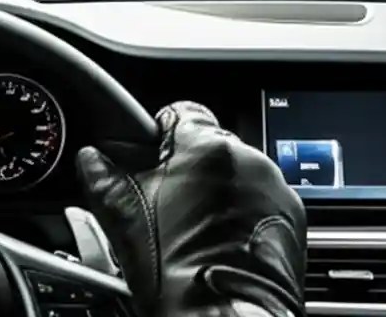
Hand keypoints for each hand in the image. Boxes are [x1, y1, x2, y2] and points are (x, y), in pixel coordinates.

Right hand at [77, 101, 305, 316]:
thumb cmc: (177, 273)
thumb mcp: (123, 218)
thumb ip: (103, 174)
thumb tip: (92, 158)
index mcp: (206, 147)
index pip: (178, 113)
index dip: (158, 140)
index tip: (149, 164)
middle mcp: (249, 160)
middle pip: (208, 147)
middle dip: (188, 171)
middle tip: (167, 208)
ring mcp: (276, 190)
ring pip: (235, 176)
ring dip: (217, 194)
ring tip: (196, 233)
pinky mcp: (292, 218)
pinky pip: (261, 203)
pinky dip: (243, 217)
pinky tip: (222, 245)